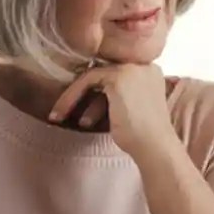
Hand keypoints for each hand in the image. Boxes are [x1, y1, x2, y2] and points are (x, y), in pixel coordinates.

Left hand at [49, 62, 176, 155]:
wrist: (154, 147)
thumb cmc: (143, 138)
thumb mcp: (130, 110)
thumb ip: (116, 96)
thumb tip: (90, 95)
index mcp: (149, 72)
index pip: (115, 72)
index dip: (94, 88)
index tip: (78, 103)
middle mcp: (143, 65)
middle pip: (102, 71)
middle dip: (80, 91)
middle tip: (61, 110)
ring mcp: (131, 69)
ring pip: (92, 75)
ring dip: (72, 96)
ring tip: (58, 116)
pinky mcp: (119, 77)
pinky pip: (87, 80)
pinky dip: (72, 97)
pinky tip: (62, 113)